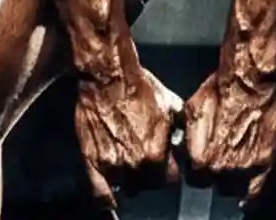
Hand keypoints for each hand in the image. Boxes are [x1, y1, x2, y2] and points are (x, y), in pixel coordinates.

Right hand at [75, 66, 182, 208]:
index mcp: (157, 153)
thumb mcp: (172, 106)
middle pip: (148, 186)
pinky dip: (105, 199)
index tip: (165, 164)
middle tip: (145, 158)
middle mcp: (136, 163)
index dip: (168, 171)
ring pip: (126, 188)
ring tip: (128, 162)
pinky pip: (99, 194)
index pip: (170, 181)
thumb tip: (183, 143)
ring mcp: (112, 165)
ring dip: (129, 180)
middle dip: (149, 175)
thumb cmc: (139, 86)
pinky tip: (110, 199)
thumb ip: (180, 131)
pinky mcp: (91, 161)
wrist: (109, 76)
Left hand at [183, 71, 275, 210]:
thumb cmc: (220, 91)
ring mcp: (243, 169)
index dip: (199, 169)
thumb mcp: (190, 112)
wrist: (248, 84)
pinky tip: (249, 202)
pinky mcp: (264, 165)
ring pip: (234, 189)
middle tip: (222, 153)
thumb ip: (187, 138)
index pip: (194, 179)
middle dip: (216, 172)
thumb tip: (182, 146)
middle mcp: (220, 169)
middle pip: (214, 185)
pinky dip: (254, 199)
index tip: (203, 161)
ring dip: (233, 180)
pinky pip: (258, 194)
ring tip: (236, 161)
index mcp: (199, 158)